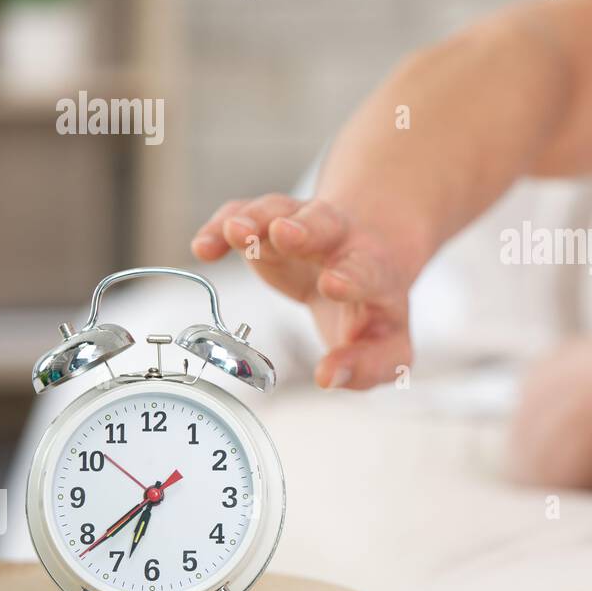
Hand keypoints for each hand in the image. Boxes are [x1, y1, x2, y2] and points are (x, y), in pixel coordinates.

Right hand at [191, 195, 415, 389]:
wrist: (370, 260)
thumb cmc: (374, 312)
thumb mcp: (387, 346)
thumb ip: (365, 366)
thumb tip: (327, 378)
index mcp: (375, 273)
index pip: (366, 272)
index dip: (350, 278)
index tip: (330, 286)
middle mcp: (342, 242)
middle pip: (325, 225)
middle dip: (305, 229)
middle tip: (284, 232)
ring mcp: (303, 229)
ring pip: (280, 212)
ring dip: (256, 220)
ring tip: (236, 231)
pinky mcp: (269, 226)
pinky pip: (243, 217)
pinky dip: (222, 227)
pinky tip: (204, 246)